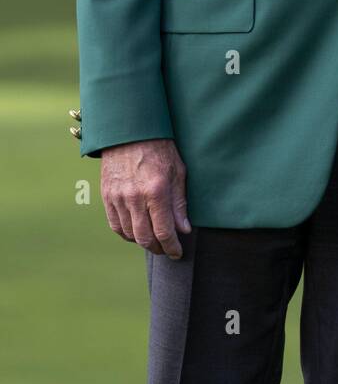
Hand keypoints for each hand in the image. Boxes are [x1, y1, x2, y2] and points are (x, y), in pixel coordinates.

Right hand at [100, 139, 191, 258]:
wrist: (130, 131)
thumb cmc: (160, 148)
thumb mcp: (178, 172)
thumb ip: (180, 203)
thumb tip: (184, 229)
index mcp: (156, 191)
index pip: (164, 231)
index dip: (172, 247)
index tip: (178, 252)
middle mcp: (135, 197)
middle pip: (145, 238)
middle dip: (158, 248)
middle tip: (167, 250)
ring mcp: (118, 198)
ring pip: (129, 234)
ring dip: (142, 242)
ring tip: (154, 241)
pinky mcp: (107, 196)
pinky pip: (115, 225)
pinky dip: (126, 234)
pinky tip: (137, 232)